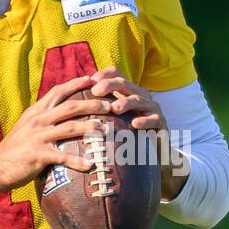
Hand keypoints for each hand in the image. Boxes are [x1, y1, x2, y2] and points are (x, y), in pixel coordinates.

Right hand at [0, 74, 110, 217]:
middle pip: (69, 107)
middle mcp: (37, 120)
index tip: (93, 79)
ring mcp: (37, 137)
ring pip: (69, 128)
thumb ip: (43, 119)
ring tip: (105, 130)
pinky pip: (62, 157)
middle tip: (109, 105)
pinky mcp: (37, 155)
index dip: (77, 84)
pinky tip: (90, 165)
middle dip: (91, 104)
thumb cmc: (14, 149)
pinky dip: (77, 161)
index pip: (59, 91)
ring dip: (89, 127)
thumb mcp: (26, 127)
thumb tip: (61, 115)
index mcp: (36, 111)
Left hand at [87, 66, 186, 201]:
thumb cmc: (125, 136)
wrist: (151, 153)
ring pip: (139, 99)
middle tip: (95, 91)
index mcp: (127, 92)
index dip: (103, 75)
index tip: (88, 80)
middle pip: (125, 84)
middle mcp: (140, 95)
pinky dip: (144, 120)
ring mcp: (152, 108)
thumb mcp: (111, 120)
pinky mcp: (161, 123)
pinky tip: (134, 124)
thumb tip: (67, 105)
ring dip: (126, 102)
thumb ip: (96, 109)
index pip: (116, 75)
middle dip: (110, 86)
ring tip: (114, 108)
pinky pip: (154, 119)